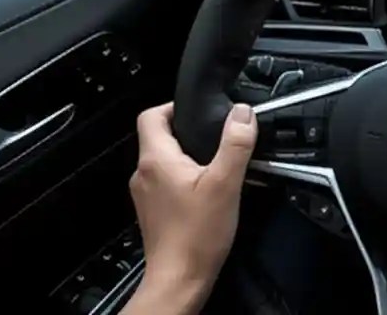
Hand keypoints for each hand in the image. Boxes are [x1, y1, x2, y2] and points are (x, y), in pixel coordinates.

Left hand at [122, 102, 256, 314]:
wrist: (180, 279)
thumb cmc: (197, 235)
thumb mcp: (225, 183)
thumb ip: (235, 144)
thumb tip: (242, 112)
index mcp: (156, 160)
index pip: (151, 115)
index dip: (174, 106)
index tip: (200, 111)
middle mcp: (144, 174)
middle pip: (159, 137)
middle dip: (187, 132)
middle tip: (217, 136)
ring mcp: (145, 195)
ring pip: (163, 161)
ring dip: (186, 157)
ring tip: (216, 164)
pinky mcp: (153, 211)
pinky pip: (166, 182)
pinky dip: (184, 178)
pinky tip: (206, 192)